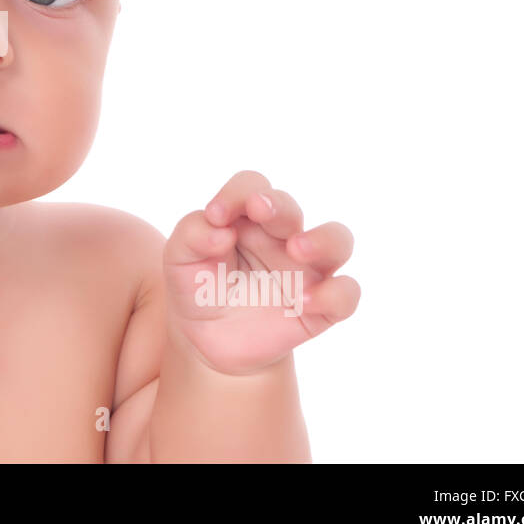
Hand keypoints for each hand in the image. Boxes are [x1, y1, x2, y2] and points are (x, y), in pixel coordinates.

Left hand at [163, 170, 359, 374]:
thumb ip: (191, 234)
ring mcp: (306, 269)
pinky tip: (303, 302)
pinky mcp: (321, 306)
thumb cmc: (197, 286)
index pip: (253, 185)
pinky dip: (333, 294)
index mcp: (247, 217)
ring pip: (338, 240)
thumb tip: (221, 229)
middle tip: (259, 210)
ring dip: (322, 240)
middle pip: (291, 208)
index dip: (237, 192)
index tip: (215, 214)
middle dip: (278, 206)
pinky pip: (345, 294)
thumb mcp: (179, 259)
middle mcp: (282, 236)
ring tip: (296, 249)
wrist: (207, 339)